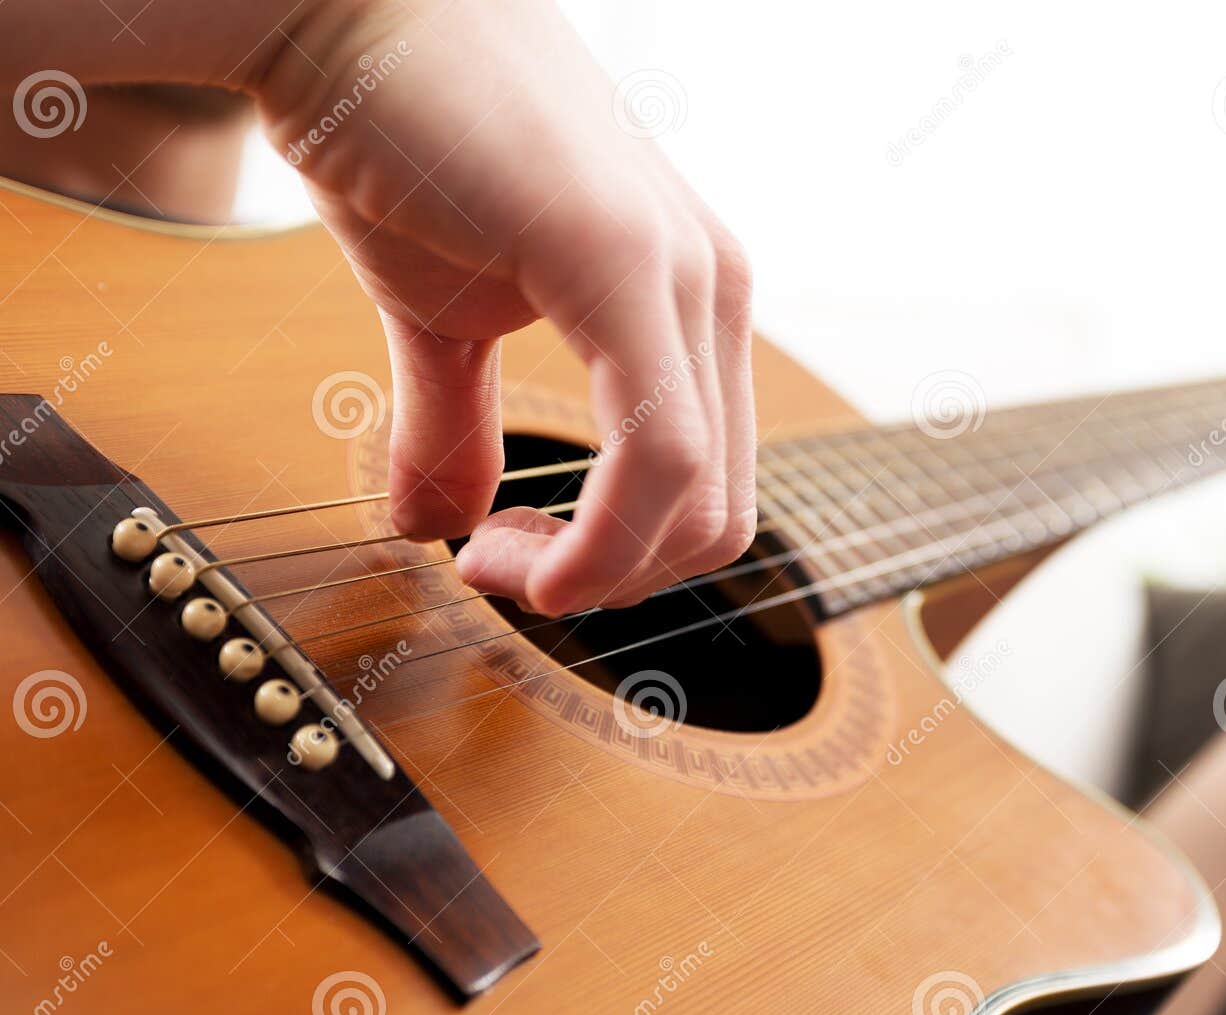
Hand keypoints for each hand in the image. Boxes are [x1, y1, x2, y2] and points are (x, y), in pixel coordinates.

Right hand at [253, 0, 754, 615]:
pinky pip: (661, 453)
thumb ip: (456, 425)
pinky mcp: (626, 257)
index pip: (705, 488)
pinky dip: (598, 542)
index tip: (505, 561)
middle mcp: (712, 287)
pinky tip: (514, 555)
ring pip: (701, 504)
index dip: (615, 561)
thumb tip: (438, 524)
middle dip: (610, 581)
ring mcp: (684, 269)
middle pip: (720, 518)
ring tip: (493, 557)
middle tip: (499, 569)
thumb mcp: (440, 317)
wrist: (338, 10)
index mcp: (690, 301)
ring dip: (596, 573)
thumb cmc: (401, 141)